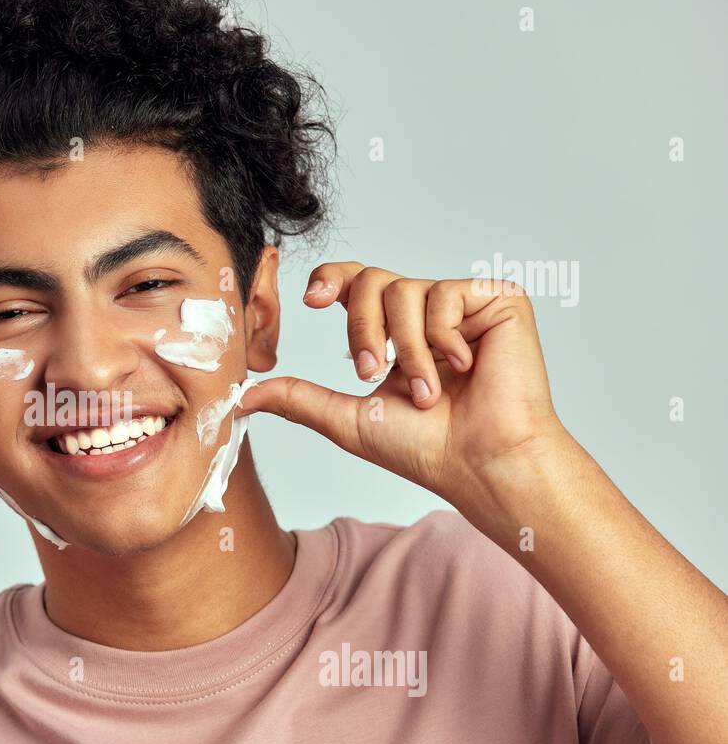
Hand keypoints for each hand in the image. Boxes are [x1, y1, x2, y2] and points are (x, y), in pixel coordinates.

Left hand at [238, 262, 572, 509]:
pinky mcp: (498, 300)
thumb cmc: (425, 449)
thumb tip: (245, 395)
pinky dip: (444, 338)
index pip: (354, 284)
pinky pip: (448, 294)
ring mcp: (463, 305)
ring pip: (406, 289)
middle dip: (361, 329)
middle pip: (372, 281)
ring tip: (427, 392)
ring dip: (407, 349)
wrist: (481, 464)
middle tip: (369, 373)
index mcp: (394, 334)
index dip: (330, 279)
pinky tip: (465, 369)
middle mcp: (427, 314)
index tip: (310, 300)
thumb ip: (299, 398)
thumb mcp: (348, 419)